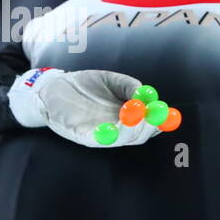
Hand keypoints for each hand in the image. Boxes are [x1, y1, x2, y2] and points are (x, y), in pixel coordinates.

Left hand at [7, 67, 159, 147]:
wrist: (53, 87)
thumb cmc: (83, 85)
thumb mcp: (110, 80)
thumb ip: (128, 85)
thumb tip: (146, 94)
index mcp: (124, 118)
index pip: (146, 126)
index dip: (158, 122)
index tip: (166, 114)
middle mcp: (114, 130)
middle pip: (136, 136)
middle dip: (147, 127)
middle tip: (153, 117)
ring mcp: (98, 135)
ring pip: (120, 140)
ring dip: (131, 131)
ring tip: (140, 118)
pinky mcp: (81, 136)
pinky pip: (98, 139)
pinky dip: (110, 135)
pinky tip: (118, 124)